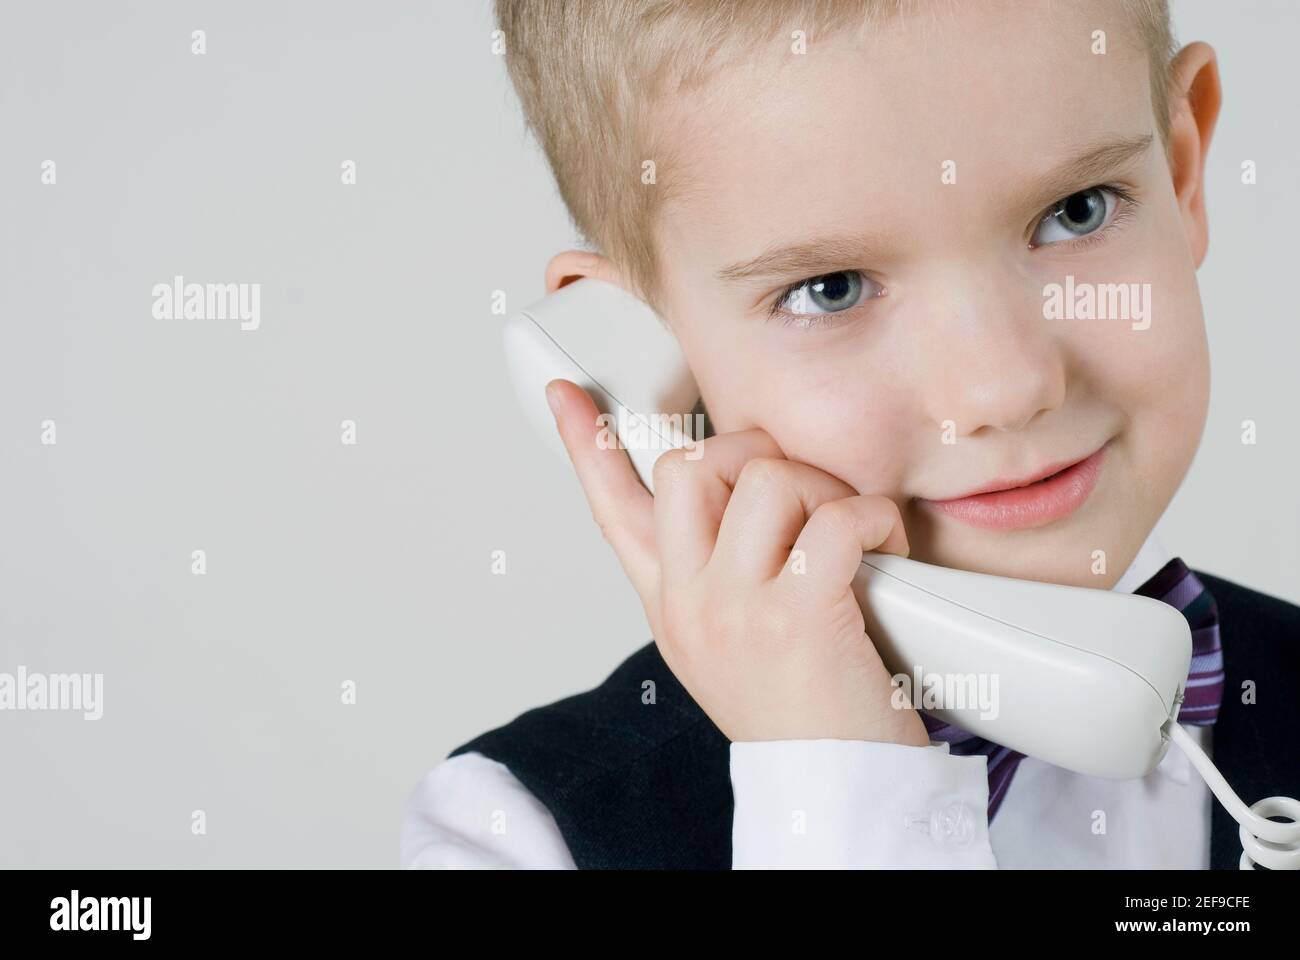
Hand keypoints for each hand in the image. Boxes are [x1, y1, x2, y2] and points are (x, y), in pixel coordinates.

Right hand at [545, 379, 929, 746]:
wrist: (831, 790)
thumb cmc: (796, 714)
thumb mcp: (727, 642)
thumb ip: (716, 573)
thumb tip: (742, 496)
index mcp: (669, 604)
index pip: (611, 509)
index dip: (585, 445)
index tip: (565, 394)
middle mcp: (690, 601)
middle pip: (685, 468)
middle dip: (748, 453)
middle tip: (793, 489)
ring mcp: (735, 607)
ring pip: (763, 478)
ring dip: (823, 488)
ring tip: (849, 530)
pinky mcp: (796, 616)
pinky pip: (834, 518)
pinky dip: (873, 519)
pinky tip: (881, 545)